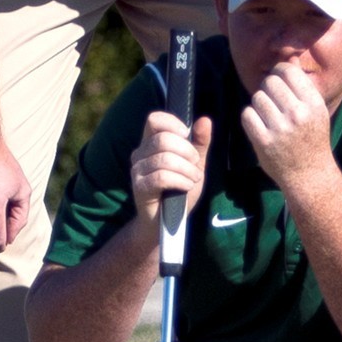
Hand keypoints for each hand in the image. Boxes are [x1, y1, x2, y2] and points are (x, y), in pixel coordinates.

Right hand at [129, 112, 211, 226]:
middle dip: (187, 152)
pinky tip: (186, 186)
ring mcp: (137, 171)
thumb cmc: (179, 190)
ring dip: (187, 170)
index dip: (172, 123)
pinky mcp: (139, 187)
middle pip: (163, 139)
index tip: (187, 135)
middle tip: (196, 165)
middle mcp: (139, 154)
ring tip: (192, 179)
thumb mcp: (194, 164)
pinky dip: (180, 181)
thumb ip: (200, 143)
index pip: (154, 119)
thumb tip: (205, 120)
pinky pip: (162, 177)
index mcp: (150, 143)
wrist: (168, 222)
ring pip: (165, 159)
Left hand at [240, 61, 333, 187]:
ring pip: (257, 97)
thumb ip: (301, 84)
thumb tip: (289, 56)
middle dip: (268, 87)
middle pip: (270, 82)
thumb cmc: (311, 137)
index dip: (279, 71)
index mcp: (313, 103)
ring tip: (267, 114)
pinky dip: (250, 117)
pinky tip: (259, 124)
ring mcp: (280, 128)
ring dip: (258, 103)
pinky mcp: (263, 141)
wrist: (309, 174)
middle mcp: (298, 114)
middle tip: (272, 99)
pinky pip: (247, 114)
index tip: (278, 79)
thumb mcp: (315, 110)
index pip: (288, 71)